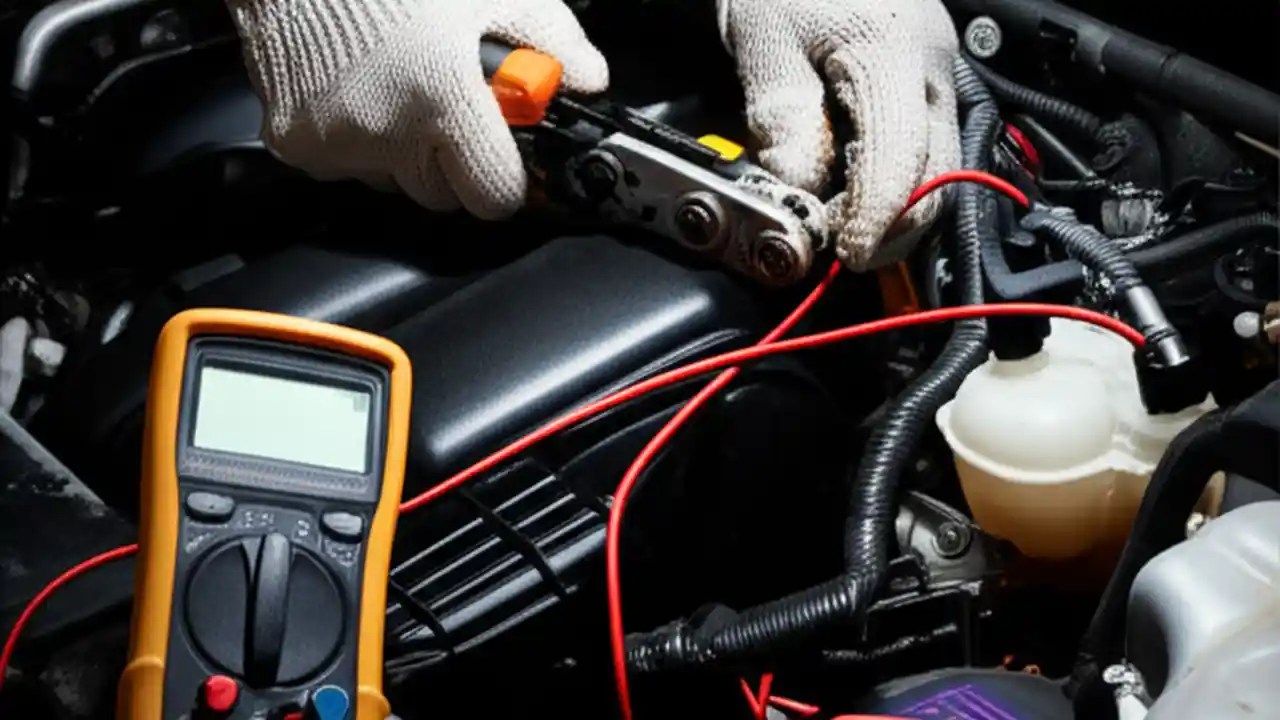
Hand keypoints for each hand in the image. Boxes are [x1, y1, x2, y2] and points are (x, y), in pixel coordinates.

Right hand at [227, 0, 607, 218]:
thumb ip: (549, 39)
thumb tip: (586, 79)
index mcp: (442, 99)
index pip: (496, 196)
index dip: (509, 177)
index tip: (506, 154)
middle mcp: (386, 132)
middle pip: (445, 196)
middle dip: (455, 161)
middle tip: (446, 105)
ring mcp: (334, 145)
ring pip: (394, 183)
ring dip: (404, 149)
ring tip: (398, 83)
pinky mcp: (294, 145)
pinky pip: (345, 166)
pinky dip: (358, 139)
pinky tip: (357, 87)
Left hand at [718, 0, 960, 268]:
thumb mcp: (764, 42)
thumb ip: (782, 118)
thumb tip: (798, 190)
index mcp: (891, 53)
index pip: (901, 157)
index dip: (877, 216)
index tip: (848, 251)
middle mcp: (931, 67)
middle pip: (938, 173)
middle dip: (893, 226)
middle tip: (839, 249)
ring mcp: (937, 73)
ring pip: (939, 165)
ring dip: (896, 207)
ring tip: (842, 219)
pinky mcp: (928, 80)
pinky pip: (926, 144)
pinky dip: (895, 178)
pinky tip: (854, 185)